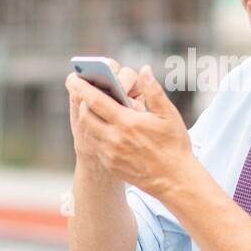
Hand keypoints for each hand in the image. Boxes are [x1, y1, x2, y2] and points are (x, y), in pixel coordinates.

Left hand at [68, 64, 193, 196]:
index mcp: (127, 122)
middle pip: (86, 117)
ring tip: (94, 111)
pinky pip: (96, 146)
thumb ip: (154, 91)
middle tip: (86, 95)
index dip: (84, 89)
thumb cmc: (174, 145)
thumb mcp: (169, 115)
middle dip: (83, 103)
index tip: (76, 79)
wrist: (174, 180)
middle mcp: (115, 139)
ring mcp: (111, 154)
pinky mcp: (111, 165)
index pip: (97, 101)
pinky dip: (96, 135)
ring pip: (89, 132)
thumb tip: (144, 70)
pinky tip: (105, 130)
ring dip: (88, 120)